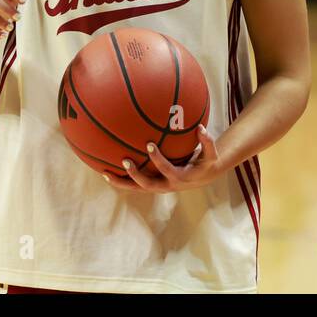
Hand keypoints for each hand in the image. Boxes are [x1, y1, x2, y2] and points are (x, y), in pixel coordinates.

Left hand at [102, 124, 223, 193]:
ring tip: (105, 173)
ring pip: (137, 189)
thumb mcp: (211, 154)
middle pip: (148, 185)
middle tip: (124, 160)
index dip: (158, 159)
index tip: (148, 144)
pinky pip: (135, 185)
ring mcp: (158, 187)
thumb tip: (200, 127)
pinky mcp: (152, 186)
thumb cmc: (205, 162)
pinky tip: (107, 171)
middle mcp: (167, 185)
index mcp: (180, 177)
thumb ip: (207, 141)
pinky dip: (122, 180)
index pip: (167, 169)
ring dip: (121, 182)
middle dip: (135, 174)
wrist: (203, 177)